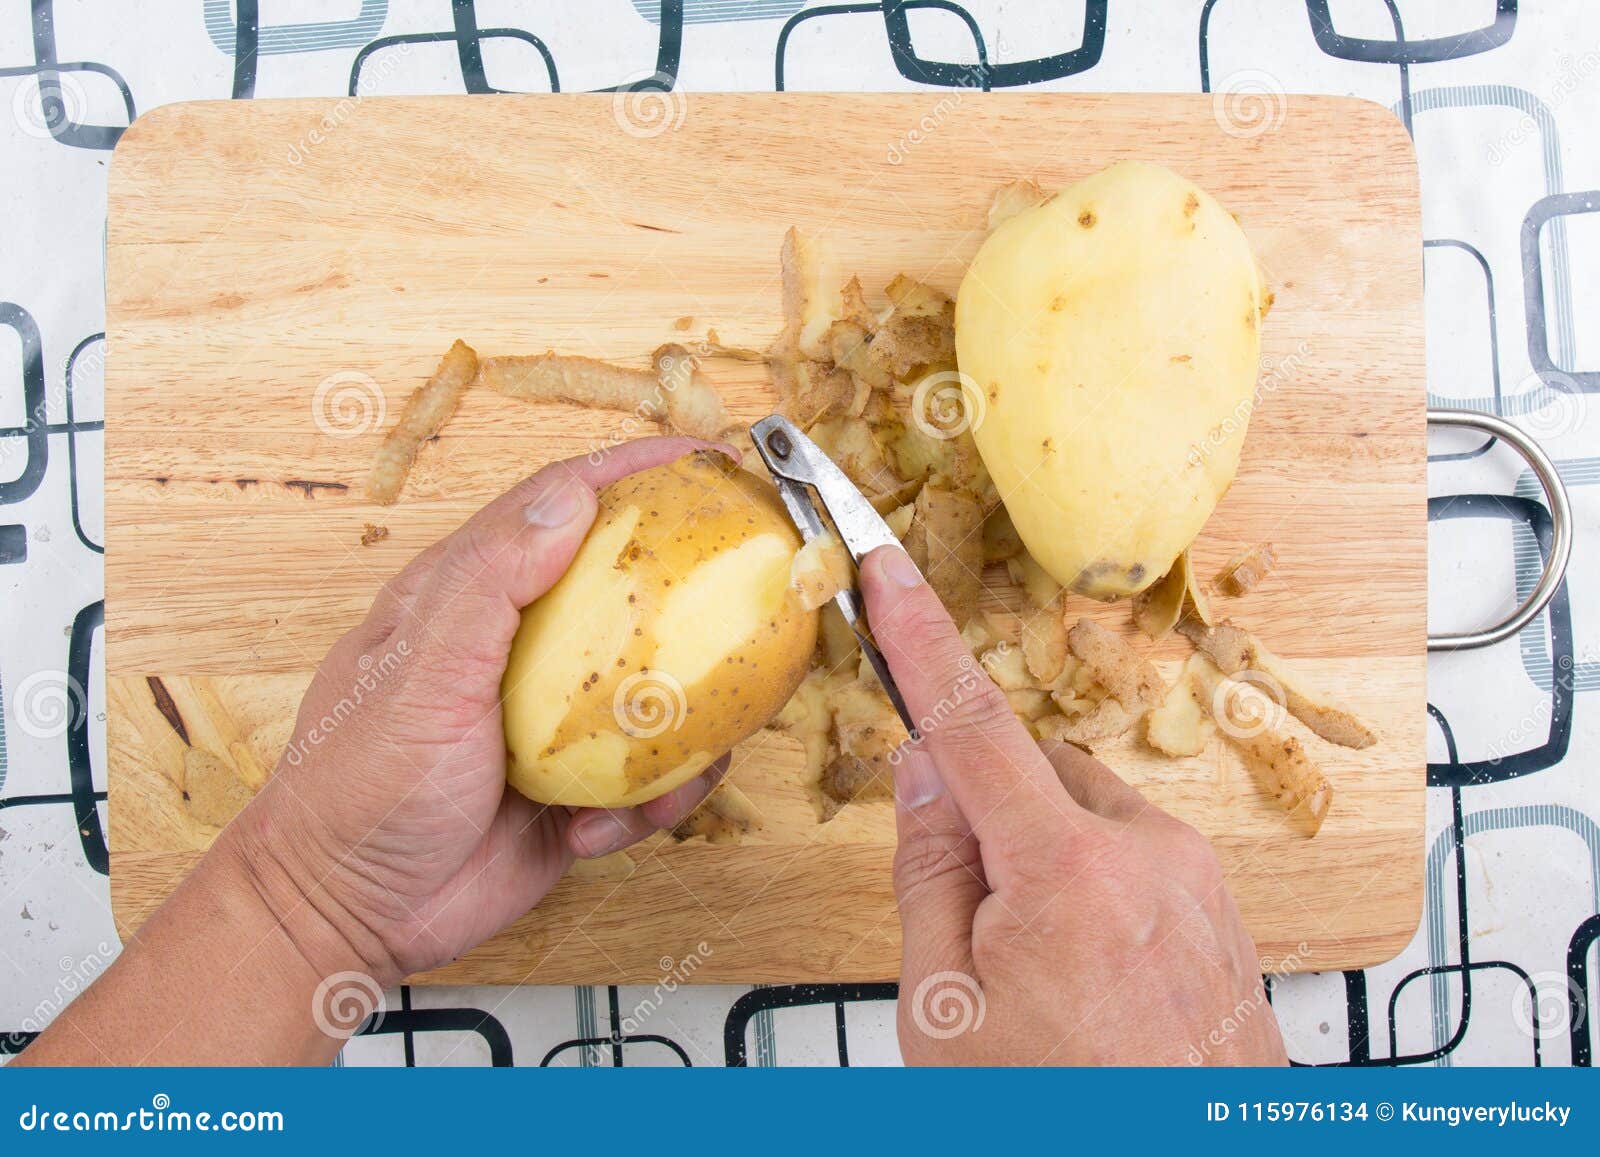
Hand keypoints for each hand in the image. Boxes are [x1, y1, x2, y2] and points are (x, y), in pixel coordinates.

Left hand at [225, 437, 731, 988]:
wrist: (351, 916)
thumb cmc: (360, 787)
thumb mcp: (421, 673)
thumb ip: (490, 580)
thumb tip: (571, 496)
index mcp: (474, 597)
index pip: (564, 509)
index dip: (637, 472)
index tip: (710, 458)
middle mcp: (526, 650)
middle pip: (633, 593)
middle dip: (698, 587)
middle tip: (758, 586)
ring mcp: (558, 723)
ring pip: (661, 693)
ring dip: (688, 719)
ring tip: (701, 736)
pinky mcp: (582, 793)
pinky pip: (653, 783)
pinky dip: (647, 807)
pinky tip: (599, 830)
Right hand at [859, 546, 1287, 1066]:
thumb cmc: (1059, 1114)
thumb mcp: (947, 1011)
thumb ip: (930, 873)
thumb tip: (926, 770)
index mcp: (1066, 874)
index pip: (970, 725)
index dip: (917, 639)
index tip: (885, 570)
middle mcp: (1149, 855)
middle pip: (1030, 777)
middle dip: (987, 822)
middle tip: (970, 925)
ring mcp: (1197, 879)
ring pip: (1082, 817)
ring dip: (1042, 860)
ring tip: (1043, 974)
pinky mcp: (1221, 904)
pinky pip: (1133, 854)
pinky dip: (1092, 887)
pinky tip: (1089, 975)